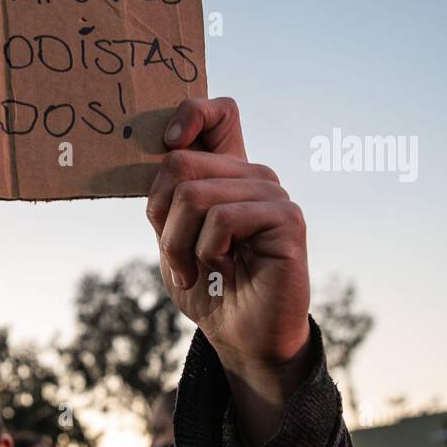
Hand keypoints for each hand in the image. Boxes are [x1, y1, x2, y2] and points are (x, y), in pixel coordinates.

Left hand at [146, 97, 313, 446]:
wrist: (239, 335)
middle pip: (180, 163)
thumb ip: (167, 197)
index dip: (190, 113)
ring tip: (194, 270)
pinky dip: (205, 251)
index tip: (168, 141)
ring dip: (178, 244)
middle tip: (174, 256)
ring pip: (194, 195)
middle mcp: (253, 176)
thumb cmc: (207, 285)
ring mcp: (272, 195)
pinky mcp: (286, 220)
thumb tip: (162, 154)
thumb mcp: (172, 236)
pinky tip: (221, 269)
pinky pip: (223, 218)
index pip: (220, 112)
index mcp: (227, 173)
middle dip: (160, 218)